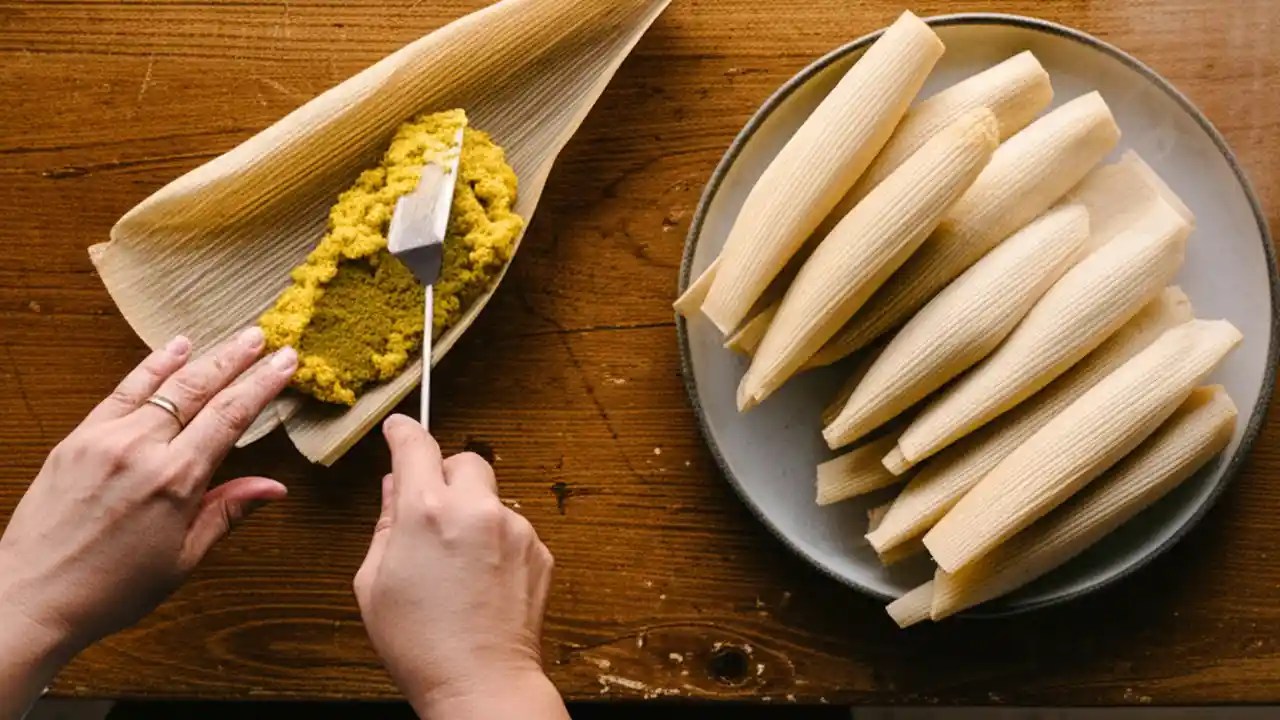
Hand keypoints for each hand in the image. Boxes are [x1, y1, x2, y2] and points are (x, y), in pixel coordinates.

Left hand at [0, 328, 295, 704]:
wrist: (31, 598)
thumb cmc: (109, 589)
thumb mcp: (183, 558)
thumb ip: (228, 512)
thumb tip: (274, 487)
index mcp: (174, 481)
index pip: (230, 416)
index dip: (262, 385)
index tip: (285, 361)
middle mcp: (140, 450)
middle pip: (199, 389)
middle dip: (236, 360)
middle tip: (263, 338)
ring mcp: (104, 439)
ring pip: (161, 384)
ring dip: (200, 357)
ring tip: (230, 337)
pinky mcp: (76, 439)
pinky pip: (122, 392)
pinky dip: (150, 368)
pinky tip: (172, 351)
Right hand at [355, 416, 564, 718]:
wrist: (481, 683)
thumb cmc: (420, 644)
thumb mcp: (374, 582)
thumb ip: (386, 524)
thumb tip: (395, 490)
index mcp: (426, 512)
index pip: (416, 445)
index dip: (404, 432)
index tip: (400, 428)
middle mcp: (476, 510)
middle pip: (464, 460)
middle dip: (446, 476)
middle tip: (432, 511)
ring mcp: (515, 529)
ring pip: (491, 498)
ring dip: (474, 516)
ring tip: (458, 567)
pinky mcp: (539, 551)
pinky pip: (513, 530)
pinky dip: (497, 544)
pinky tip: (483, 582)